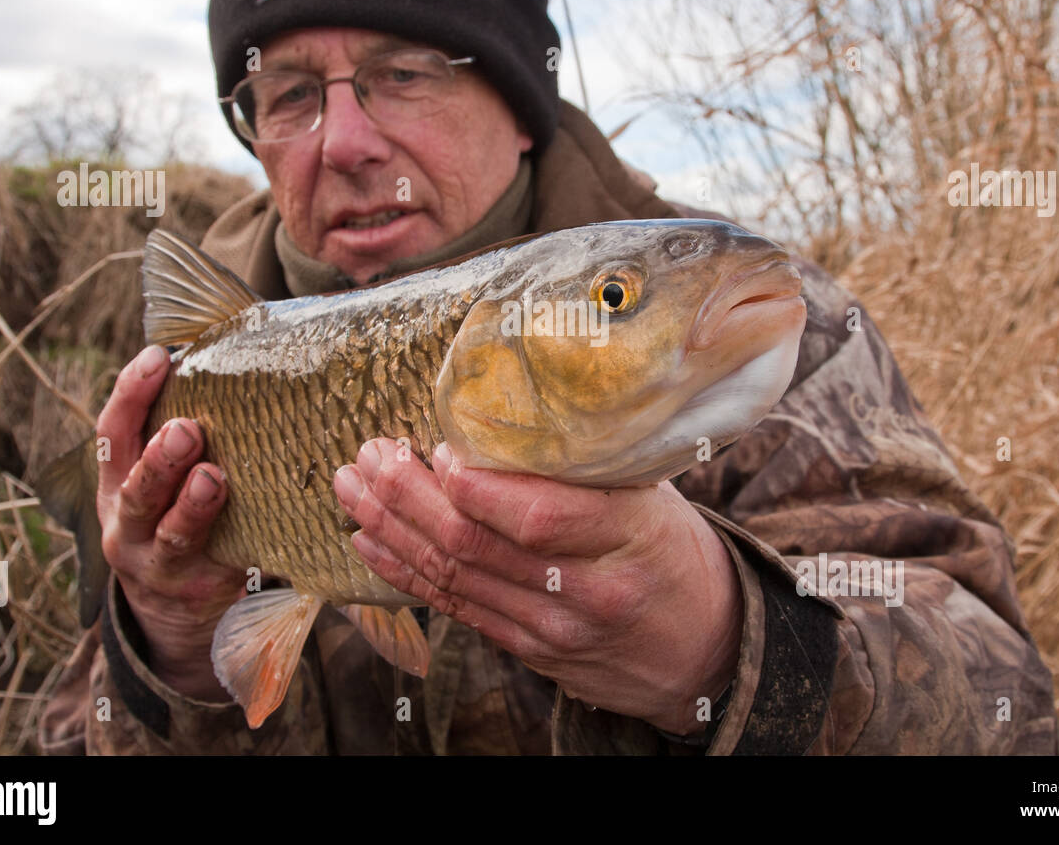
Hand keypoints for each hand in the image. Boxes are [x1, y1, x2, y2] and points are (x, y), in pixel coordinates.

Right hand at [95, 345, 242, 700]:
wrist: (174, 610)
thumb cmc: (177, 512)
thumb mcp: (163, 477)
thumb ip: (188, 429)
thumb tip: (238, 346)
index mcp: (118, 483)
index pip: (113, 433)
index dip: (131, 394)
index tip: (158, 357)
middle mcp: (128, 525)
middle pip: (136, 492)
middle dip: (160, 459)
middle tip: (188, 428)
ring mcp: (162, 564)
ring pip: (173, 537)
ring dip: (193, 506)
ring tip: (213, 478)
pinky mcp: (205, 590)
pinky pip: (227, 569)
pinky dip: (248, 553)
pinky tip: (272, 534)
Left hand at [334, 438, 741, 735]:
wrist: (706, 649)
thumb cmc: (674, 552)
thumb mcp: (654, 496)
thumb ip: (588, 465)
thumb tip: (505, 407)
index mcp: (629, 536)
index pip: (539, 515)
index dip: (475, 484)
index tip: (437, 444)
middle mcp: (588, 590)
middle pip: (478, 546)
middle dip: (409, 497)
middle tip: (371, 454)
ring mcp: (554, 628)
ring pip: (455, 578)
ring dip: (393, 530)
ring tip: (352, 487)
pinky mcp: (529, 651)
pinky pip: (456, 609)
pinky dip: (406, 573)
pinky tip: (370, 541)